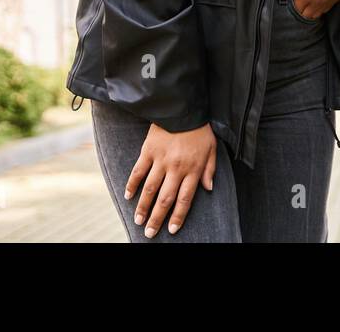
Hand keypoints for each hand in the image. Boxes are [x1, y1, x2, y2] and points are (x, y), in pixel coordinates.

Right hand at [125, 122, 216, 237]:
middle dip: (157, 218)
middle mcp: (176, 168)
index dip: (177, 216)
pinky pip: (138, 171)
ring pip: (150, 189)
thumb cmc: (199, 128)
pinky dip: (132, 184)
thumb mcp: (211, 148)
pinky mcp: (148, 150)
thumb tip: (208, 189)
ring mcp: (161, 160)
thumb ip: (210, 169)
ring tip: (138, 220)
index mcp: (193, 169)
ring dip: (143, 207)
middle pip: (165, 199)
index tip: (171, 230)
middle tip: (149, 233)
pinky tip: (127, 196)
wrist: (182, 107)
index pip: (184, 199)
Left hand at [274, 0, 339, 20]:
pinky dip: (315, 11)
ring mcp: (325, 4)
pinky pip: (320, 13)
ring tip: (302, 1)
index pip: (291, 6)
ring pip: (310, 16)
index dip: (286, 2)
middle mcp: (315, 1)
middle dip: (295, 9)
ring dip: (304, 11)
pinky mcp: (333, 3)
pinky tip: (313, 1)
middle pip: (300, 14)